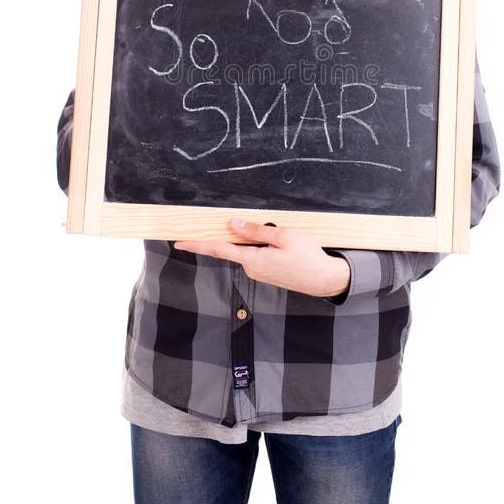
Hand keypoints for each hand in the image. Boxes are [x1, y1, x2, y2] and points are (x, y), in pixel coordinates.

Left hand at [173, 219, 350, 297]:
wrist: (324, 279)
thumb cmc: (307, 257)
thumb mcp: (283, 236)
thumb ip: (256, 231)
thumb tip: (234, 224)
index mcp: (252, 259)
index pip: (218, 249)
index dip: (197, 245)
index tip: (179, 242)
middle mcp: (251, 268)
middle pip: (233, 247)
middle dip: (230, 236)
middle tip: (223, 228)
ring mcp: (259, 272)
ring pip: (246, 251)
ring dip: (251, 241)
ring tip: (274, 236)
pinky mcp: (267, 272)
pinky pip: (256, 256)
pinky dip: (257, 247)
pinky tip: (274, 243)